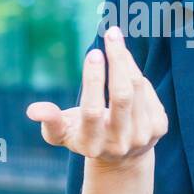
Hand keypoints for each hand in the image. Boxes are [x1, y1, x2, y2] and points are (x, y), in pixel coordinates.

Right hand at [26, 25, 168, 171]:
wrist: (122, 159)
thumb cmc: (84, 136)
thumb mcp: (62, 133)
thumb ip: (49, 121)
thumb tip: (34, 111)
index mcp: (91, 145)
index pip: (92, 110)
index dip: (93, 80)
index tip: (93, 52)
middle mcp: (120, 143)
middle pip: (122, 96)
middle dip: (117, 60)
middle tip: (111, 33)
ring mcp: (143, 136)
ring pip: (137, 88)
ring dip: (126, 60)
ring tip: (115, 40)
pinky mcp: (160, 127)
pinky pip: (148, 90)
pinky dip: (135, 73)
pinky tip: (125, 65)